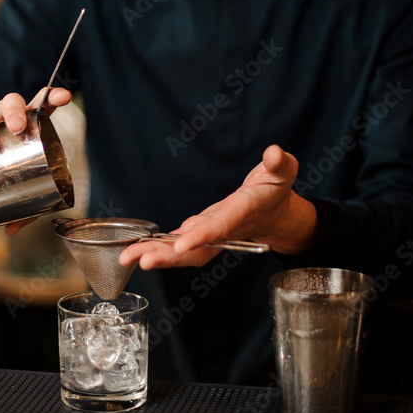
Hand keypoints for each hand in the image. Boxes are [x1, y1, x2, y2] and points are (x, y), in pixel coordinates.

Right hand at [0, 86, 72, 234]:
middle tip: (17, 128)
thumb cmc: (10, 178)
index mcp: (28, 125)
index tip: (63, 98)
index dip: (52, 97)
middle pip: (11, 103)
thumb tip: (12, 229)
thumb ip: (25, 209)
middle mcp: (5, 119)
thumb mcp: (24, 192)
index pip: (42, 104)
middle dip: (15, 112)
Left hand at [119, 145, 316, 269]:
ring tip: (128, 257)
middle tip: (142, 260)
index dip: (203, 236)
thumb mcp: (284, 172)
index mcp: (243, 212)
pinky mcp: (201, 232)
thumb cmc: (275, 191)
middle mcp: (224, 229)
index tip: (181, 244)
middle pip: (196, 248)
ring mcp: (210, 234)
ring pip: (183, 251)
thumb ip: (280, 163)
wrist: (274, 214)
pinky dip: (157, 248)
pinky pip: (178, 245)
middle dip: (169, 255)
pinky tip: (135, 249)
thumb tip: (273, 153)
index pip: (222, 226)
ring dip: (156, 254)